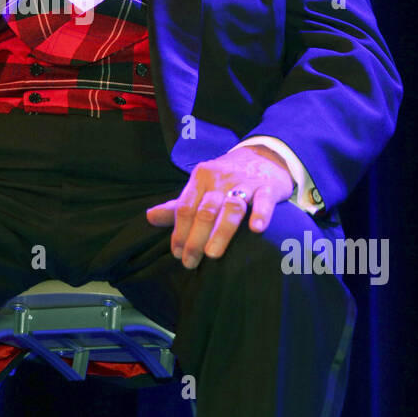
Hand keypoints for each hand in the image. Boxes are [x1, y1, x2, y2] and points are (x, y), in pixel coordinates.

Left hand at [145, 146, 294, 269]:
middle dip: (195, 238)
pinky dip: (260, 214)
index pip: (185, 207)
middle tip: (190, 261)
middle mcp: (220, 179)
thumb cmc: (225, 178)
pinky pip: (264, 200)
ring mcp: (245, 183)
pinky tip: (256, 229)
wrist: (263, 155)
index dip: (178, 232)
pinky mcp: (268, 187)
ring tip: (213, 254)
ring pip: (231, 207)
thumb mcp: (200, 186)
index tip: (177, 253)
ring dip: (221, 231)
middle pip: (205, 210)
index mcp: (200, 178)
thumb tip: (149, 217)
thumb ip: (178, 205)